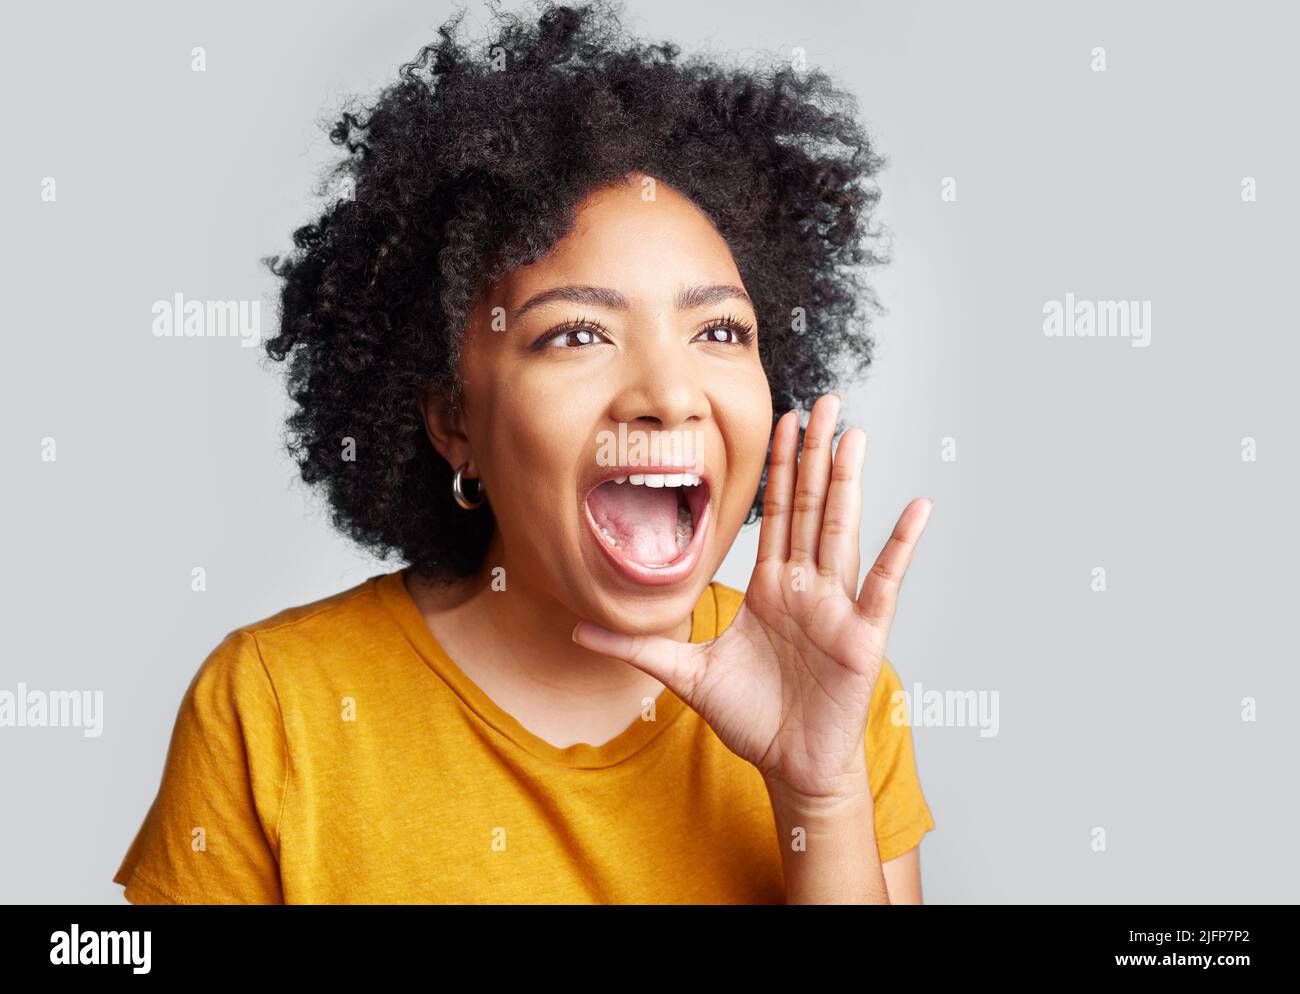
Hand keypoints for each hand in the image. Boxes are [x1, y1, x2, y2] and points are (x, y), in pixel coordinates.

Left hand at [572, 393, 932, 801]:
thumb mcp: (687, 674)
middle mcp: (806, 587)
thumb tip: (579, 629)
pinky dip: (900, 547)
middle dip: (817, 453)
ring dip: (849, 482)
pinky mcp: (861, 635)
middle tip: (828, 401)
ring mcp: (836, 607)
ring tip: (855, 434)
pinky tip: (916, 508)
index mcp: (771, 588)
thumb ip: (639, 646)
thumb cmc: (750, 718)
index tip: (784, 420)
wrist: (789, 766)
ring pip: (841, 530)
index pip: (777, 514)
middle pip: (811, 507)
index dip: (780, 467)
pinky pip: (882, 583)